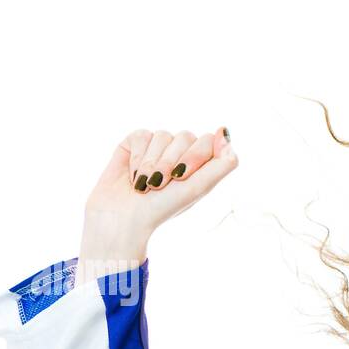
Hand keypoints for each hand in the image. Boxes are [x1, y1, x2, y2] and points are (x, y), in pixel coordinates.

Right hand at [77, 127, 238, 282]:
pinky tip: (133, 175)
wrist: (123, 217)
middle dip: (170, 163)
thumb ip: (223, 162)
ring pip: (162, 135)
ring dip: (152, 163)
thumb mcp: (200, 187)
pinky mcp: (135, 143)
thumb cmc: (164, 207)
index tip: (181, 178)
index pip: (208, 140)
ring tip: (146, 184)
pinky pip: (142, 135)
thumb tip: (226, 131)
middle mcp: (181, 152)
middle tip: (160, 185)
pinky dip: (137, 157)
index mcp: (201, 164)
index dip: (194, 156)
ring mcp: (158, 146)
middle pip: (185, 136)